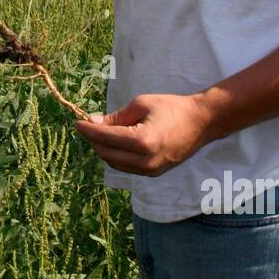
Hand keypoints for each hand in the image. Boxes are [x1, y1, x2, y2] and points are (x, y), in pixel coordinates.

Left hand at [75, 93, 212, 175]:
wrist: (201, 122)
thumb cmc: (172, 108)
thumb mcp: (141, 104)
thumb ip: (116, 117)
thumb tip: (93, 122)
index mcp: (142, 142)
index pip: (106, 138)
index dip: (88, 130)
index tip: (77, 121)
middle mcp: (145, 161)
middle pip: (106, 154)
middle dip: (93, 140)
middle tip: (87, 124)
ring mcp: (150, 170)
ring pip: (114, 163)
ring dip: (103, 149)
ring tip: (100, 132)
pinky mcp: (153, 173)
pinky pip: (126, 166)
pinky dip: (116, 155)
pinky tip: (114, 142)